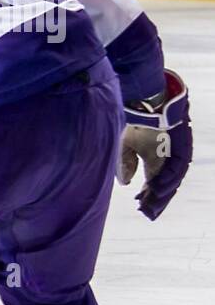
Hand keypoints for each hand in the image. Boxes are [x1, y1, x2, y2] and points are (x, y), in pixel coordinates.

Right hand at [118, 70, 190, 219]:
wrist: (140, 92)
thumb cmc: (130, 115)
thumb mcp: (123, 143)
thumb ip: (125, 163)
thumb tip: (128, 183)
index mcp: (154, 153)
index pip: (154, 179)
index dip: (148, 194)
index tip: (141, 207)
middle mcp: (167, 152)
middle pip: (166, 181)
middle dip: (157, 198)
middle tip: (148, 212)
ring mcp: (176, 147)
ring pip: (174, 174)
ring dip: (163, 191)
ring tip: (152, 203)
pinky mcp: (181, 140)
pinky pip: (178, 162)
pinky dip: (168, 176)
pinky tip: (159, 188)